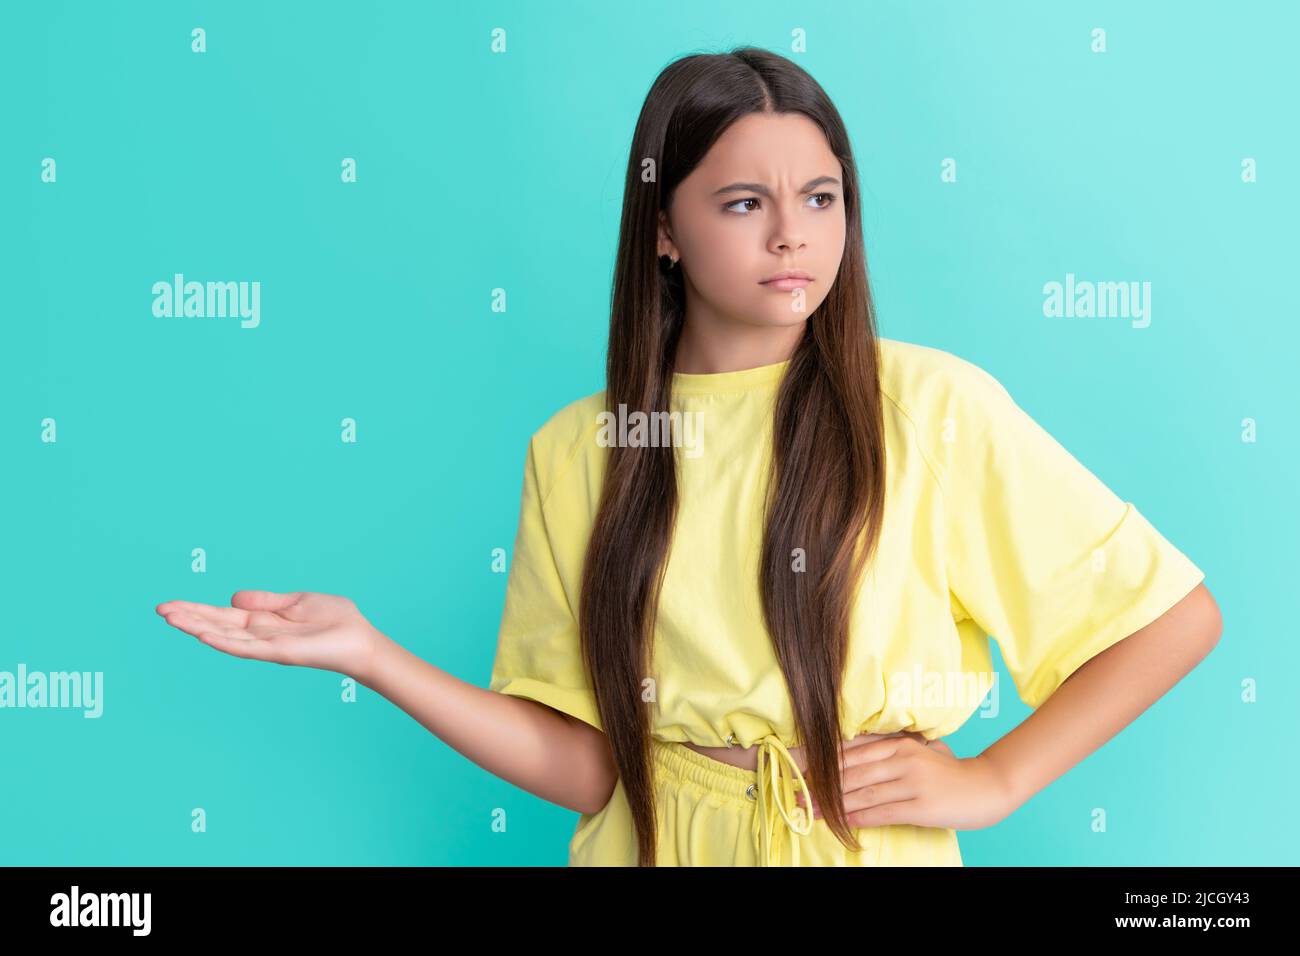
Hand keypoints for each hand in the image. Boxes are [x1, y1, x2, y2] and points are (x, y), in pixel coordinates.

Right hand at [156, 590, 386, 681]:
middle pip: (217, 625)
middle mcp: (260, 635)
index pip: (222, 615)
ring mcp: (267, 645)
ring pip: (225, 637)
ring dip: (198, 628)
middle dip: (189, 618)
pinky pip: (247, 648)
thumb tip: (233, 598)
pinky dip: (225, 642)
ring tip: (171, 618)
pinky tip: (204, 635)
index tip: (169, 605)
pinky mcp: (279, 653)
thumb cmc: (335, 620)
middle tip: (159, 609)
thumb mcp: (296, 602)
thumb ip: (265, 601)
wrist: (360, 639)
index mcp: (263, 621)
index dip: (197, 610)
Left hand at [795, 734, 1017, 830]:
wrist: (987, 786)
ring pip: (863, 793)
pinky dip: (859, 817)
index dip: (823, 764)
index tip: (801, 773)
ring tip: (814, 812)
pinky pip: (882, 812)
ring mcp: (912, 781)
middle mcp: (902, 758)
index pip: (852, 752)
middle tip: (799, 796)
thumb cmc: (948, 772)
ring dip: (834, 805)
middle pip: (852, 772)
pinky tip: (843, 822)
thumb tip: (851, 758)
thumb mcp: (918, 753)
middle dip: (822, 786)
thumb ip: (889, 752)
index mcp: (898, 743)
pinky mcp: (921, 806)